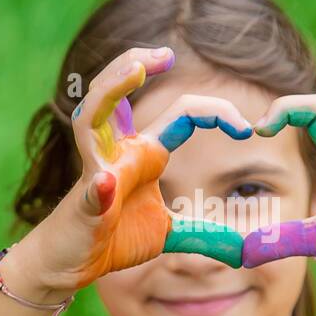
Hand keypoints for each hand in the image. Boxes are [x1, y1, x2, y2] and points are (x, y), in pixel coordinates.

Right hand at [19, 47, 252, 294]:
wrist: (71, 262)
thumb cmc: (113, 237)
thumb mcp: (168, 234)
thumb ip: (203, 234)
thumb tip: (240, 247)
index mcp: (144, 153)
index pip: (181, 114)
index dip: (214, 112)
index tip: (245, 129)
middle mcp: (118, 151)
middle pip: (118, 90)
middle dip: (137, 62)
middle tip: (167, 53)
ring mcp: (98, 171)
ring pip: (92, 117)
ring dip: (110, 91)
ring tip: (134, 69)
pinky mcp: (85, 203)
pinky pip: (92, 188)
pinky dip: (100, 187)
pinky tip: (109, 182)